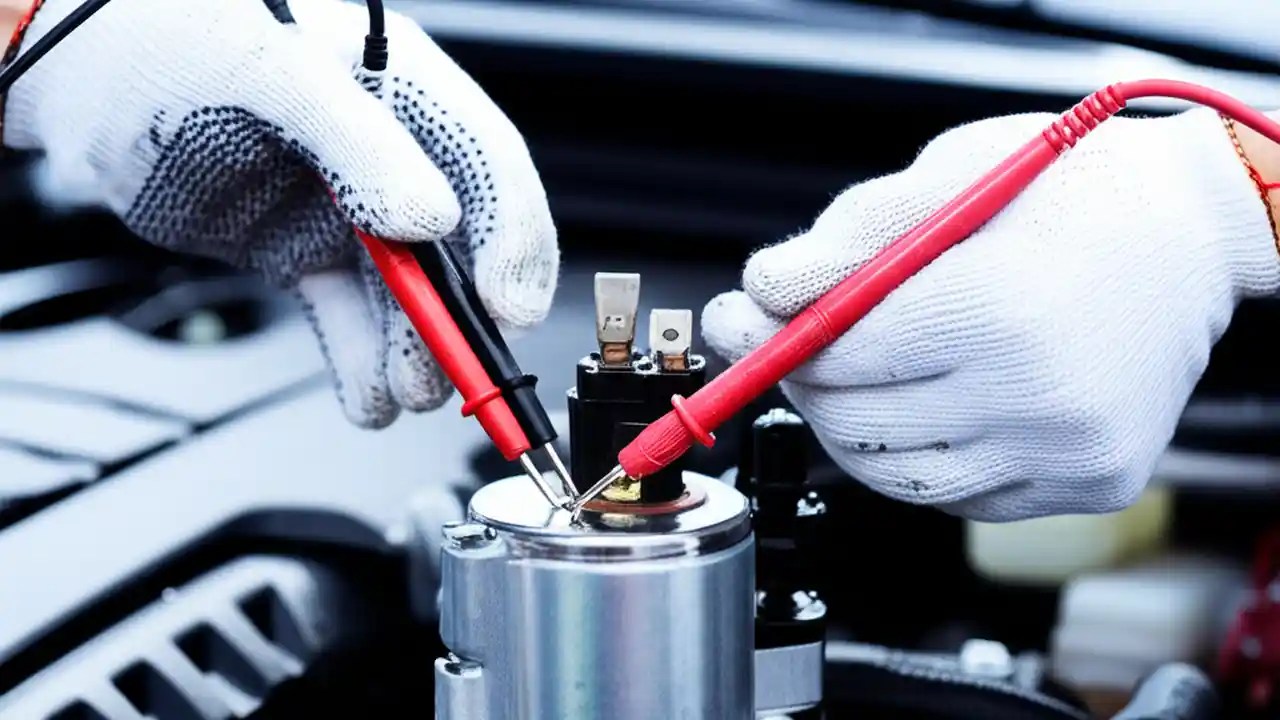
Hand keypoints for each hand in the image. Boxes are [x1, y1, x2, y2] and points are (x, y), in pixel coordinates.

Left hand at [3, 0, 556, 427]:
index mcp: (404, 90)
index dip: (509, 238)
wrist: (78, 79)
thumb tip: (430, 220)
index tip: (505, 304)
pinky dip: (362, 362)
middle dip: (463, 316)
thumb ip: (360, 146)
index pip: (488, 166)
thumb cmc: (166, 40)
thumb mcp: (271, 76)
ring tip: (403, 392)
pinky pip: (347, 316)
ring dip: (413, 352)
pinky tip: (368, 396)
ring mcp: (347, 207)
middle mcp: (389, 153)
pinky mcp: (305, 250)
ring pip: (406, 295)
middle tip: (457, 372)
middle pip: (458, 245)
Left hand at [703, 108, 1279, 520]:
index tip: (752, 327)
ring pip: (900, 478)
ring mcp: (1068, 451)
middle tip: (798, 351)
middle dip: (808, 389)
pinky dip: (923, 460)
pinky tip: (932, 407)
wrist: (1192, 234)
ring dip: (855, 434)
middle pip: (858, 426)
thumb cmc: (1070, 193)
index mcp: (995, 308)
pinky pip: (963, 496)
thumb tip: (760, 293)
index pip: (838, 359)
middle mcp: (1037, 395)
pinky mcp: (1090, 482)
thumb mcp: (949, 176)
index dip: (777, 346)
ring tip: (860, 379)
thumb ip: (846, 239)